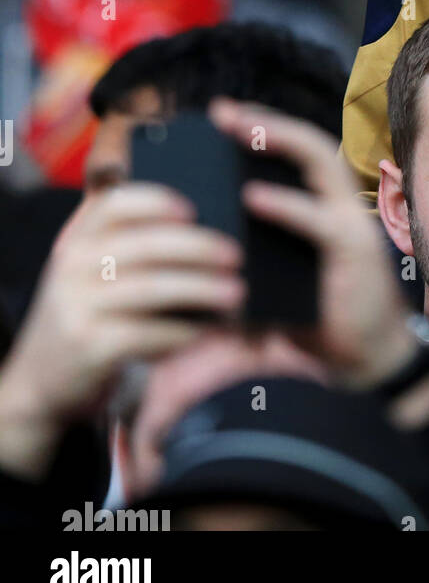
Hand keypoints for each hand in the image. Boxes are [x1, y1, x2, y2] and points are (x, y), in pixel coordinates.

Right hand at [0, 184, 243, 479]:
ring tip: (236, 292)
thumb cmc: (84, 313)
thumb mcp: (88, 267)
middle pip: (148, 245)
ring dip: (203, 289)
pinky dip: (183, 331)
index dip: (158, 202)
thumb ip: (124, 236)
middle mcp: (73, 265)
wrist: (38, 380)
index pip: (116, 204)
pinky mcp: (89, 345)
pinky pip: (148, 332)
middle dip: (200, 249)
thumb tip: (194, 216)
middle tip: (236, 256)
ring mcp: (77, 306)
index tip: (193, 211)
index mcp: (77, 238)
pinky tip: (206, 331)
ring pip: (154, 288)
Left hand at [209, 99, 414, 389]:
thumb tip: (195, 247)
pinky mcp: (354, 251)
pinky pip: (316, 220)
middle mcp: (343, 204)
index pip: (300, 151)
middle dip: (266, 122)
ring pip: (320, 162)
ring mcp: (352, 223)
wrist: (368, 359)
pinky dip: (284, 206)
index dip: (265, 128)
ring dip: (280, 141)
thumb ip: (251, 257)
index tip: (222, 115)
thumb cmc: (319, 316)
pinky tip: (252, 198)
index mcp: (327, 207)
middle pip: (310, 144)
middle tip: (222, 112)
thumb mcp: (279, 279)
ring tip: (239, 132)